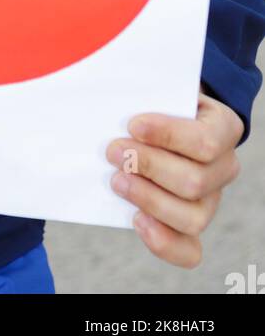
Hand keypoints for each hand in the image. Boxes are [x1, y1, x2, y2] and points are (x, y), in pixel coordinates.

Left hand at [105, 88, 243, 266]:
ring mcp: (210, 199)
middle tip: (113, 151)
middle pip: (194, 182)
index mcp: (223, 127)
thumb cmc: (157, 99)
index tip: (132, 124)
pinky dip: (163, 242)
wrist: (161, 117)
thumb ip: (144, 88)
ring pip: (191, 217)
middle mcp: (224, 167)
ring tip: (116, 181)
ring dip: (148, 199)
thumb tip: (111, 100)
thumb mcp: (157, 84)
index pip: (204, 141)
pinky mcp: (191, 223)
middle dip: (148, 167)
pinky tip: (136, 221)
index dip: (168, 136)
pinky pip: (189, 250)